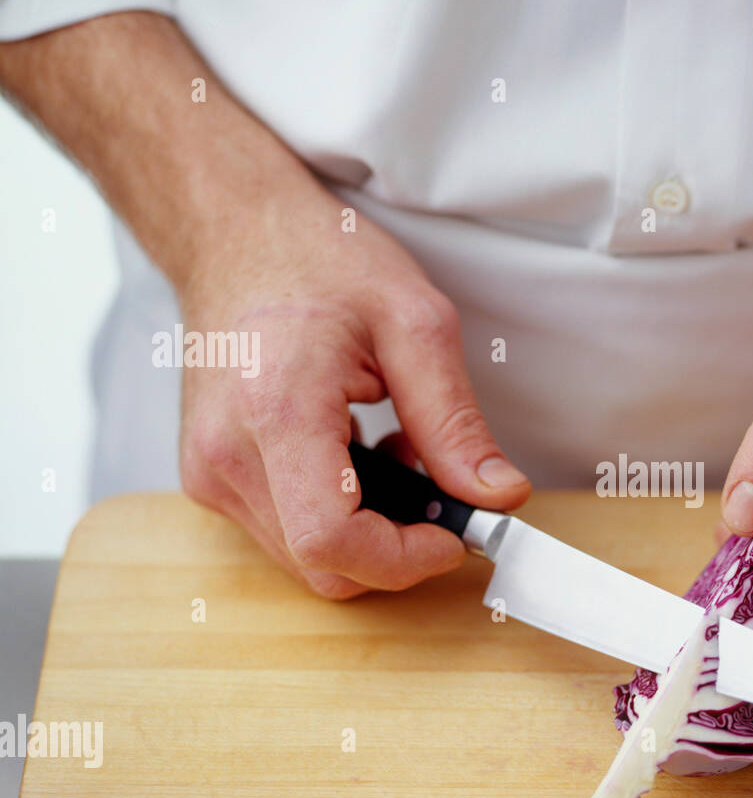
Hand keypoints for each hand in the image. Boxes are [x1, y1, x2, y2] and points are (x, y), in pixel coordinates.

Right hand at [178, 191, 528, 598]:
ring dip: (370, 528)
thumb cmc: (317, 259)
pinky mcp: (210, 477)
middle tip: (437, 483)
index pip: (333, 541)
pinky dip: (339, 514)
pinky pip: (287, 533)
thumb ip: (456, 423)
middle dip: (398, 546)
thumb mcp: (415, 324)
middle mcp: (226, 455)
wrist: (233, 231)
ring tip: (395, 449)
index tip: (453, 534)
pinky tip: (359, 454)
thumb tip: (497, 496)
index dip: (405, 559)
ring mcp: (209, 472)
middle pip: (325, 565)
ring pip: (308, 558)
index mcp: (276, 413)